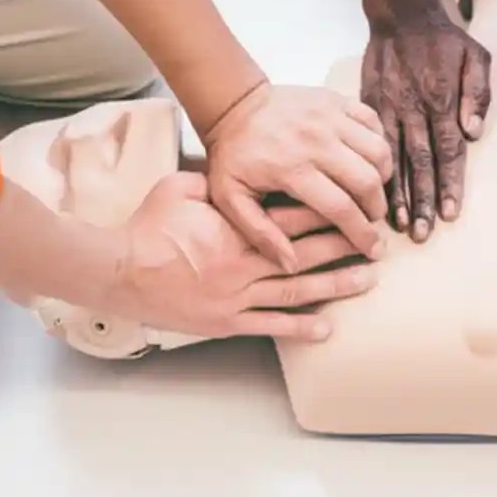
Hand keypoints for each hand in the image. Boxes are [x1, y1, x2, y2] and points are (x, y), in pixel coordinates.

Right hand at [110, 173, 375, 340]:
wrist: (119, 270)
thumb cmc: (148, 226)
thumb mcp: (180, 188)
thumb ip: (215, 181)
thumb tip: (238, 169)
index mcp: (238, 228)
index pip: (295, 217)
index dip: (329, 213)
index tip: (357, 206)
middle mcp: (245, 262)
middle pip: (307, 252)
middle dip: (345, 245)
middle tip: (378, 242)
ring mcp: (238, 295)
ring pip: (298, 290)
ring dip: (336, 284)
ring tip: (368, 280)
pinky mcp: (226, 321)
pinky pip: (270, 325)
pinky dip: (300, 327)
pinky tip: (327, 328)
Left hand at [202, 82, 391, 269]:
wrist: (233, 105)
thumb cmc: (232, 156)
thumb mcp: (231, 199)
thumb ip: (259, 233)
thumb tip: (291, 265)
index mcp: (292, 169)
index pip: (341, 208)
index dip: (362, 234)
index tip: (374, 250)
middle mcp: (317, 141)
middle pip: (367, 181)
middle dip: (377, 208)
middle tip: (373, 220)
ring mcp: (329, 117)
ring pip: (378, 151)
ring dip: (382, 175)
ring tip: (372, 189)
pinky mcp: (336, 100)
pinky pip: (373, 122)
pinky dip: (377, 143)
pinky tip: (367, 158)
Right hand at [362, 7, 490, 242]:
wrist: (402, 13)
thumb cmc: (445, 40)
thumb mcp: (476, 56)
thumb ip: (478, 93)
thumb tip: (473, 131)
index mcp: (441, 99)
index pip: (448, 150)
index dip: (450, 183)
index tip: (450, 214)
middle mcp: (412, 107)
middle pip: (420, 162)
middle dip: (422, 200)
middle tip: (423, 234)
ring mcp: (386, 108)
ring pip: (391, 158)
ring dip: (395, 193)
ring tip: (399, 225)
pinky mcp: (367, 106)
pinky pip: (370, 144)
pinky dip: (373, 171)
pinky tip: (372, 194)